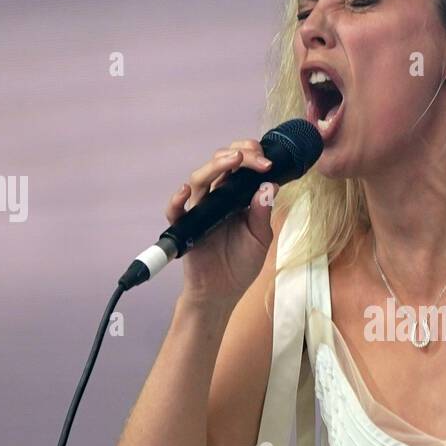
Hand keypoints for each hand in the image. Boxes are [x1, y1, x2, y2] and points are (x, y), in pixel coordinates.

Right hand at [164, 139, 278, 302]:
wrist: (223, 291)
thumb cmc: (241, 263)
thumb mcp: (260, 238)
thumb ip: (262, 212)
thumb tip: (269, 186)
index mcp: (236, 196)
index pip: (240, 165)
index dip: (252, 155)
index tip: (267, 161)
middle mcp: (216, 197)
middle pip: (219, 163)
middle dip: (238, 153)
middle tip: (256, 158)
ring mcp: (199, 210)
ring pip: (199, 179)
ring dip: (215, 166)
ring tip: (233, 160)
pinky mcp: (185, 227)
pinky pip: (175, 211)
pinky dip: (177, 200)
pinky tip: (185, 192)